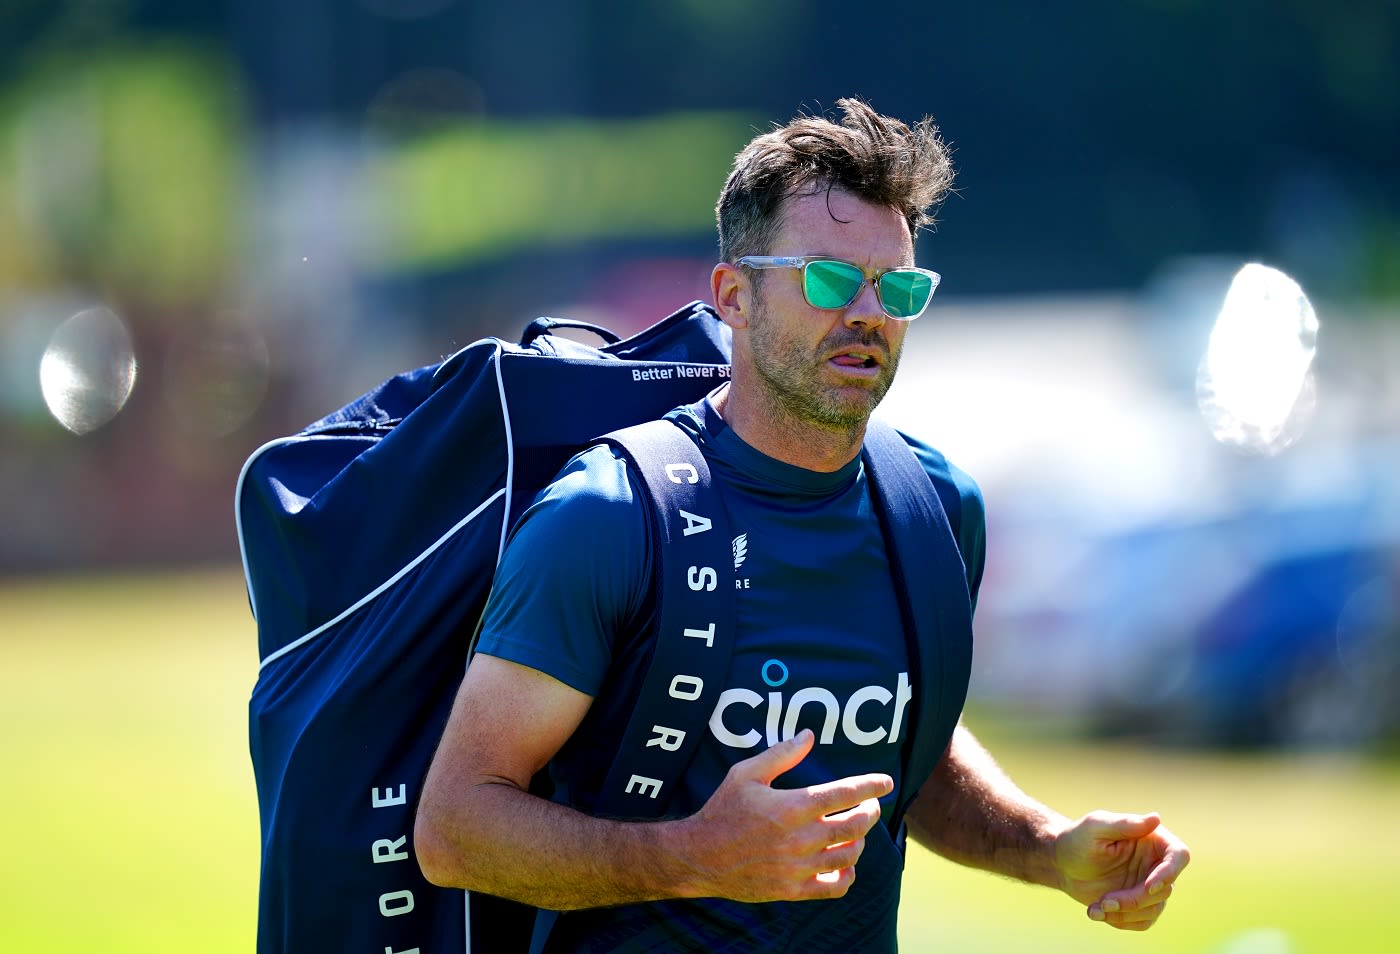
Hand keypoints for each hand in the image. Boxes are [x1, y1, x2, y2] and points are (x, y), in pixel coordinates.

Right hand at [672, 729, 893, 902]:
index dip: (870, 786)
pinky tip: (844, 862)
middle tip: (871, 804)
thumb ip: (781, 755)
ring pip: (850, 854)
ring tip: (855, 830)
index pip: (844, 793)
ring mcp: (799, 867)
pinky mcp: (794, 889)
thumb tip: (809, 735)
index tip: (886, 782)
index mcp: (792, 806)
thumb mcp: (745, 773)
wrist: (700, 856)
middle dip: (871, 811)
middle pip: (855, 825)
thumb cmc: (723, 810)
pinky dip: (848, 874)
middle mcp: (800, 838)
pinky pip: (835, 886)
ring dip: (860, 840)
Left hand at [1054, 811, 1189, 930]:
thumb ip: (1125, 824)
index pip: (1179, 855)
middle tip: (1105, 900)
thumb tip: (1156, 818)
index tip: (1149, 887)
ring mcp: (1148, 886)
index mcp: (1151, 840)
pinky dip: (1121, 922)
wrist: (1061, 863)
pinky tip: (1096, 912)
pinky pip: (1143, 922)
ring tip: (1096, 907)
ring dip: (1125, 913)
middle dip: (1135, 900)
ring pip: (1154, 909)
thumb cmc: (1077, 839)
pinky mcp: (1138, 905)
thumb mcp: (1096, 827)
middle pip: (1165, 889)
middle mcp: (1154, 864)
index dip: (1170, 873)